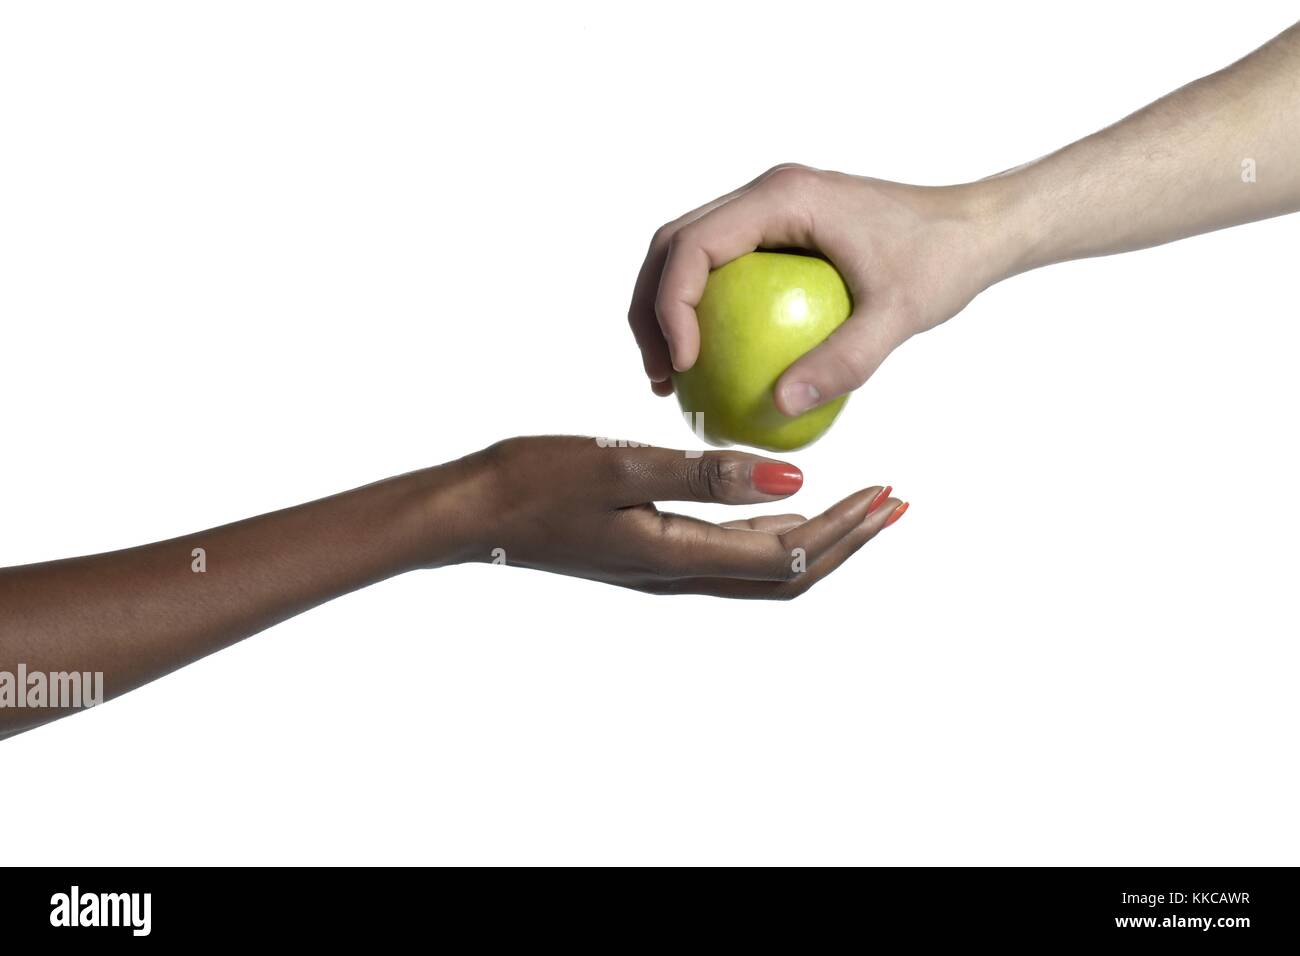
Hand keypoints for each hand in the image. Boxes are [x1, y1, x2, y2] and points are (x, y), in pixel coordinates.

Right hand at [463, 436, 905, 598]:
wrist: (473, 513)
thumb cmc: (535, 480)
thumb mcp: (619, 463)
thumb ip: (705, 473)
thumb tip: (794, 477)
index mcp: (679, 557)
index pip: (788, 555)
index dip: (844, 529)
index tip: (888, 493)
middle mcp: (681, 574)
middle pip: (789, 573)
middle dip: (848, 540)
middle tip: (893, 503)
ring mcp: (665, 567)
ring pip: (764, 566)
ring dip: (817, 537)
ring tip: (855, 504)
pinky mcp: (651, 550)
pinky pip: (732, 550)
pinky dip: (774, 529)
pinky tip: (779, 493)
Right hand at [629, 164, 1009, 413]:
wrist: (977, 228)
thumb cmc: (944, 262)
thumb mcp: (900, 318)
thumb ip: (843, 362)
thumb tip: (778, 408)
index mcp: (782, 196)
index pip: (694, 244)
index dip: (670, 305)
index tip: (683, 364)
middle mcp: (765, 192)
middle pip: (673, 244)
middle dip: (650, 310)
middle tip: (659, 377)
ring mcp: (769, 209)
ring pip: (689, 253)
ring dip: (666, 310)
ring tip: (671, 376)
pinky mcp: (778, 230)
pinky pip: (723, 268)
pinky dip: (703, 311)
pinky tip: (712, 367)